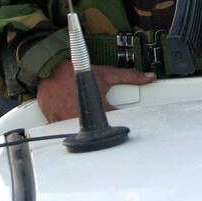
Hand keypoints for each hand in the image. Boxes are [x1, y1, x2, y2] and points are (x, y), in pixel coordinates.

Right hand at [35, 59, 153, 122]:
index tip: (116, 114)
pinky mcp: (56, 121)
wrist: (51, 69)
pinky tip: (70, 116)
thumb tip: (150, 77)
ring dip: (84, 125)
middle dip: (99, 121)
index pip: (116, 120)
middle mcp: (84, 115)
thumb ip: (130, 77)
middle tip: (96, 111)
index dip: (118, 117)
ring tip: (83, 113)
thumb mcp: (107, 74)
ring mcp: (68, 120)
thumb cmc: (77, 72)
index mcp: (99, 106)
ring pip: (81, 130)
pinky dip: (68, 125)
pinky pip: (64, 130)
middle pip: (98, 126)